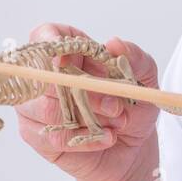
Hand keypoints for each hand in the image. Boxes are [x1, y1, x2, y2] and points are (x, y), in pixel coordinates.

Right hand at [15, 22, 159, 180]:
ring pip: (45, 108)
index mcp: (71, 52)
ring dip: (85, 118)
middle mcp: (48, 76)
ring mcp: (37, 106)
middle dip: (81, 91)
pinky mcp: (38, 136)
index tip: (64, 59)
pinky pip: (52, 137)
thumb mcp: (144, 79)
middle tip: (115, 105)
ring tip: (117, 122)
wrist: (135, 145)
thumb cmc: (133, 106)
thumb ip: (135, 58)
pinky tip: (106, 137)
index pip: (45, 35)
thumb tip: (113, 43)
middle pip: (43, 75)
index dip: (50, 42)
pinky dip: (83, 139)